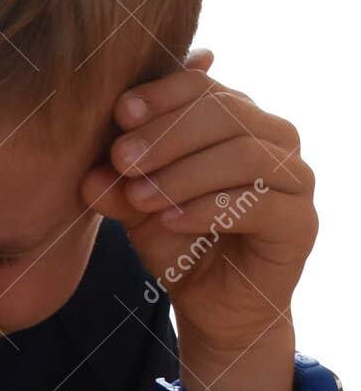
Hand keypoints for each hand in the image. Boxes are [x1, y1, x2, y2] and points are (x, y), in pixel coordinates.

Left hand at [80, 49, 316, 390]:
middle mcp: (273, 138)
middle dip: (167, 134)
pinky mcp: (300, 222)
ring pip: (245, 153)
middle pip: (226, 112)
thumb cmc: (177, 240)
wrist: (210, 304)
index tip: (120, 113)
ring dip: (184, 173)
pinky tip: (170, 220)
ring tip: (140, 196)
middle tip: (122, 159)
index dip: (162, 94)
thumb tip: (90, 172)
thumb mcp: (136, 206)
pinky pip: (260, 203)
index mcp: (236, 117)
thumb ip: (118, 183)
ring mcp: (294, 177)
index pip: (203, 86)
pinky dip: (209, 208)